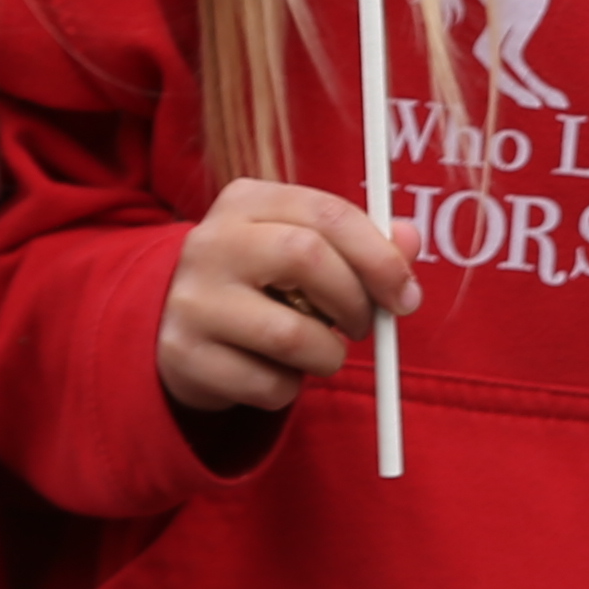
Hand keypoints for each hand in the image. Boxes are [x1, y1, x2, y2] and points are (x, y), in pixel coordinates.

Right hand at [161, 182, 417, 415]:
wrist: (179, 327)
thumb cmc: (261, 283)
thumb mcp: (304, 248)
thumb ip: (361, 242)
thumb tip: (410, 240)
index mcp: (245, 200)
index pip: (327, 212)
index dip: (379, 255)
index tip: (407, 294)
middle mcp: (210, 242)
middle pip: (307, 257)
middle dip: (354, 300)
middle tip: (366, 325)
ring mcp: (191, 299)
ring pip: (290, 334)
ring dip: (327, 354)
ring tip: (320, 352)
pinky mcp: (183, 355)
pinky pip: (266, 384)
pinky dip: (289, 388)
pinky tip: (274, 372)